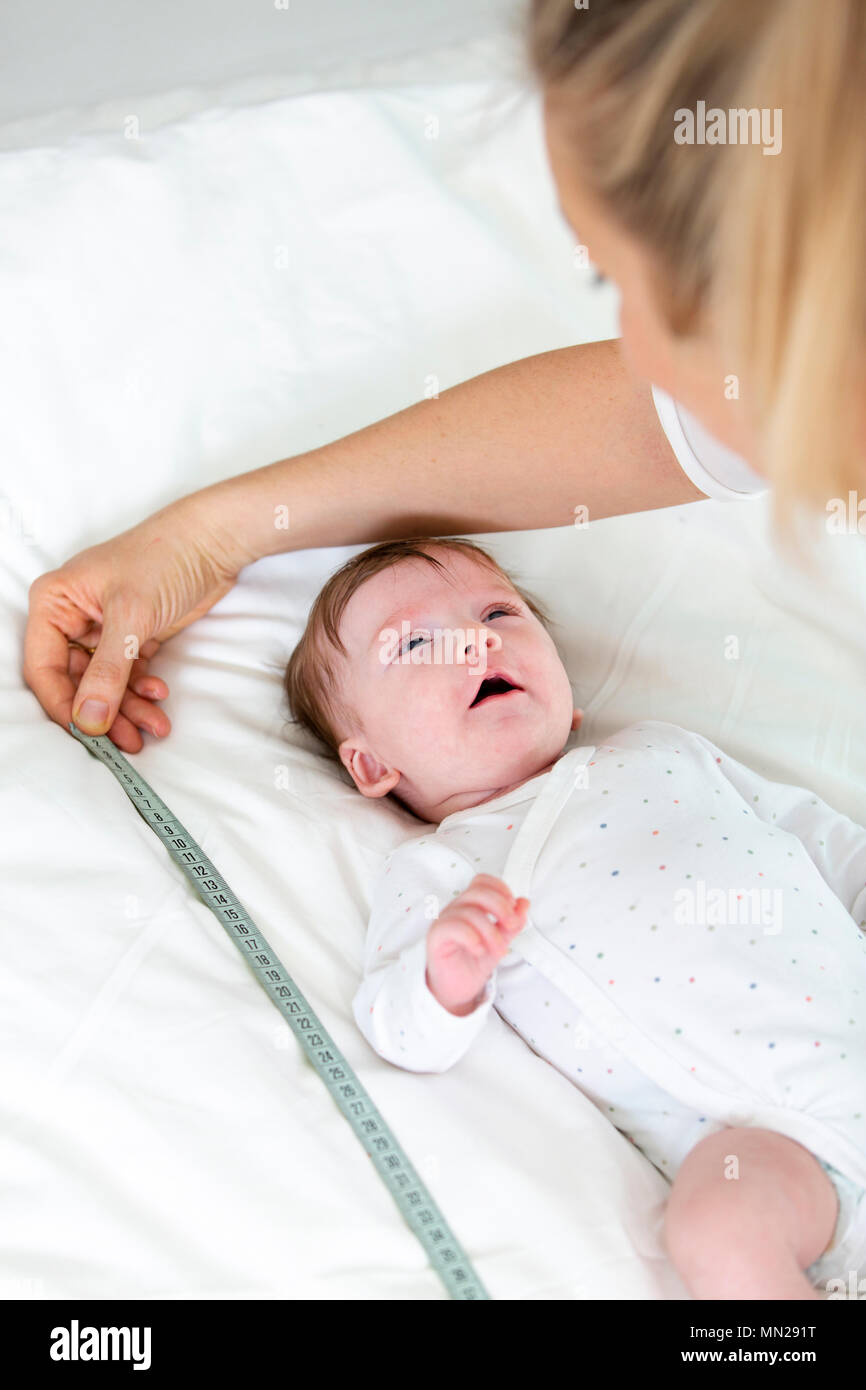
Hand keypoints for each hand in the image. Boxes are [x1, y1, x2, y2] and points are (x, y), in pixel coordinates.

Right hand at [23, 500, 244, 752]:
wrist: (212, 542)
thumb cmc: (162, 559)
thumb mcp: (129, 618)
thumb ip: (107, 672)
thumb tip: (88, 720)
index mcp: (55, 604)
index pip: (44, 668)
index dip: (63, 705)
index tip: (88, 734)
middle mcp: (73, 618)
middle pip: (76, 682)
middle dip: (103, 713)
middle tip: (127, 742)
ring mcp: (104, 629)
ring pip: (106, 684)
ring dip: (128, 708)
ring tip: (154, 727)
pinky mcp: (133, 637)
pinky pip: (129, 675)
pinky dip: (143, 691)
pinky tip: (160, 696)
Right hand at [425, 874, 528, 1015]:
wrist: (459, 988)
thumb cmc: (475, 961)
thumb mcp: (501, 940)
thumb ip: (512, 923)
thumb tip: (524, 903)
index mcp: (470, 904)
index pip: (482, 881)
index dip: (500, 888)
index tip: (514, 907)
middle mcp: (456, 908)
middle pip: (477, 891)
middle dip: (500, 906)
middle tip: (512, 925)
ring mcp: (444, 921)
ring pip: (468, 911)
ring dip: (490, 931)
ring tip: (499, 950)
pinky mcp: (436, 937)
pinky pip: (452, 927)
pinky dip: (471, 937)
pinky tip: (479, 951)